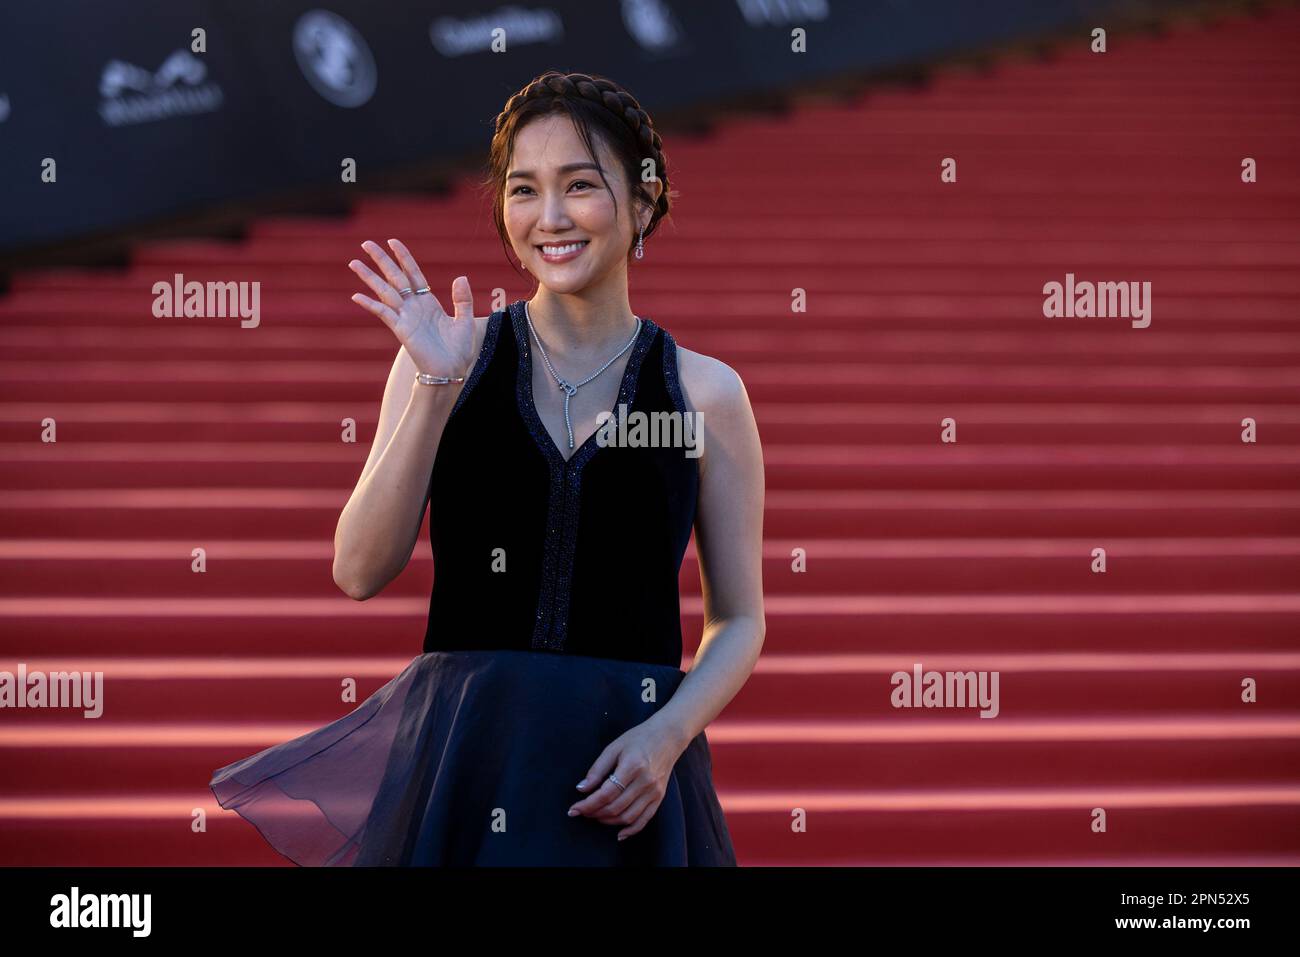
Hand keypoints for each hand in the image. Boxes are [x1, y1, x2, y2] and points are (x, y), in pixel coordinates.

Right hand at [348, 238, 476, 379]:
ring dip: (369, 277)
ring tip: (354, 262)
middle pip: (394, 277)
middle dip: (381, 260)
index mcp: (428, 301)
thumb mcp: (465, 320)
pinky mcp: (402, 330)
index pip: (413, 273)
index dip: (403, 257)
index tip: (392, 241)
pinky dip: (371, 305)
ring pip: (384, 291)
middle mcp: (414, 306)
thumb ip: (463, 299)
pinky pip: (384, 314)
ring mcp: (406, 317)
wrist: (451, 370)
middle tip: (366, 243)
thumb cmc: (458, 349)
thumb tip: (461, 277)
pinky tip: (357, 296)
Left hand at [567, 718, 686, 840]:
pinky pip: (645, 819)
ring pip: (628, 816)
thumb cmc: (638, 739)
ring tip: (595, 817)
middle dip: (595, 813)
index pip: (606, 793)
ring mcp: (654, 791)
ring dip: (608, 821)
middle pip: (616, 807)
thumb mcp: (614, 747)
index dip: (587, 804)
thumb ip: (597, 769)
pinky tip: (618, 834)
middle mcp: (645, 781)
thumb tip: (581, 788)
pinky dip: (631, 830)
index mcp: (632, 766)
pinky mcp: (659, 797)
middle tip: (582, 812)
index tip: (573, 810)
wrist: (667, 736)